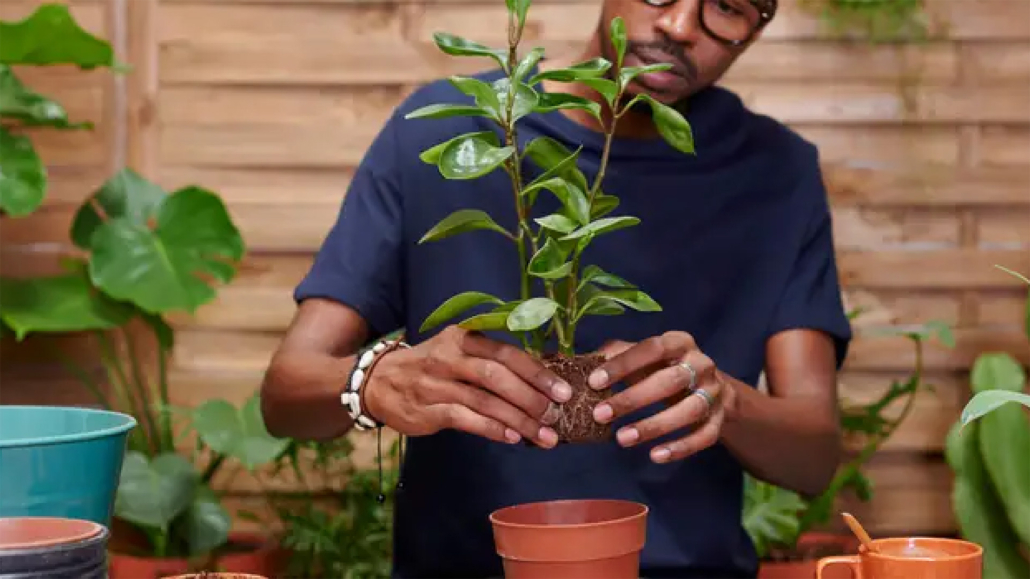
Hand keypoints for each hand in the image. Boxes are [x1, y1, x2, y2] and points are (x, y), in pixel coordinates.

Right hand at [362, 325, 571, 447]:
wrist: (378, 381)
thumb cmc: (432, 368)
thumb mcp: (458, 353)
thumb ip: (492, 363)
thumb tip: (541, 383)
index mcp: (464, 339)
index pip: (507, 353)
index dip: (537, 372)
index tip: (563, 391)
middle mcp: (450, 358)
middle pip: (497, 376)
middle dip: (532, 397)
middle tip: (557, 414)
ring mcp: (437, 384)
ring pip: (485, 401)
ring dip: (519, 420)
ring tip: (544, 436)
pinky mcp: (427, 409)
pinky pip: (465, 419)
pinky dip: (491, 429)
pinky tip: (512, 438)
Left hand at [587, 331, 733, 462]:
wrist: (709, 387)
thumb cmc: (662, 369)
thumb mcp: (643, 358)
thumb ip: (616, 355)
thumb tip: (581, 362)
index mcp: (679, 342)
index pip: (651, 348)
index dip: (623, 364)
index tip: (594, 382)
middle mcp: (701, 364)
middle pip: (670, 381)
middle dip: (633, 399)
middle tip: (600, 415)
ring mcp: (714, 392)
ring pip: (689, 410)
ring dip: (654, 426)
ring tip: (621, 439)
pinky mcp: (720, 419)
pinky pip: (704, 436)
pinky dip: (681, 448)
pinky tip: (655, 456)